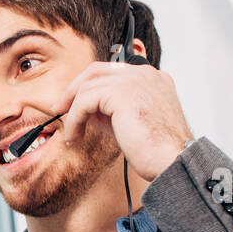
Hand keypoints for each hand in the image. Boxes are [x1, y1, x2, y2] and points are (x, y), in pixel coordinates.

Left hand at [55, 61, 193, 181]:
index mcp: (152, 79)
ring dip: (73, 112)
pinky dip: (74, 119)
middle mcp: (145, 73)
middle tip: (59, 109)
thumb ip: (110, 111)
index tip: (74, 106)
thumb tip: (85, 110)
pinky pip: (85, 100)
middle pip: (96, 70)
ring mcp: (134, 79)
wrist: (172, 161)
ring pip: (87, 86)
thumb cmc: (157, 150)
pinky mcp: (122, 92)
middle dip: (73, 90)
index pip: (112, 72)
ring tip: (71, 134)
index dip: (89, 87)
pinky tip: (74, 137)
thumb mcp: (130, 123)